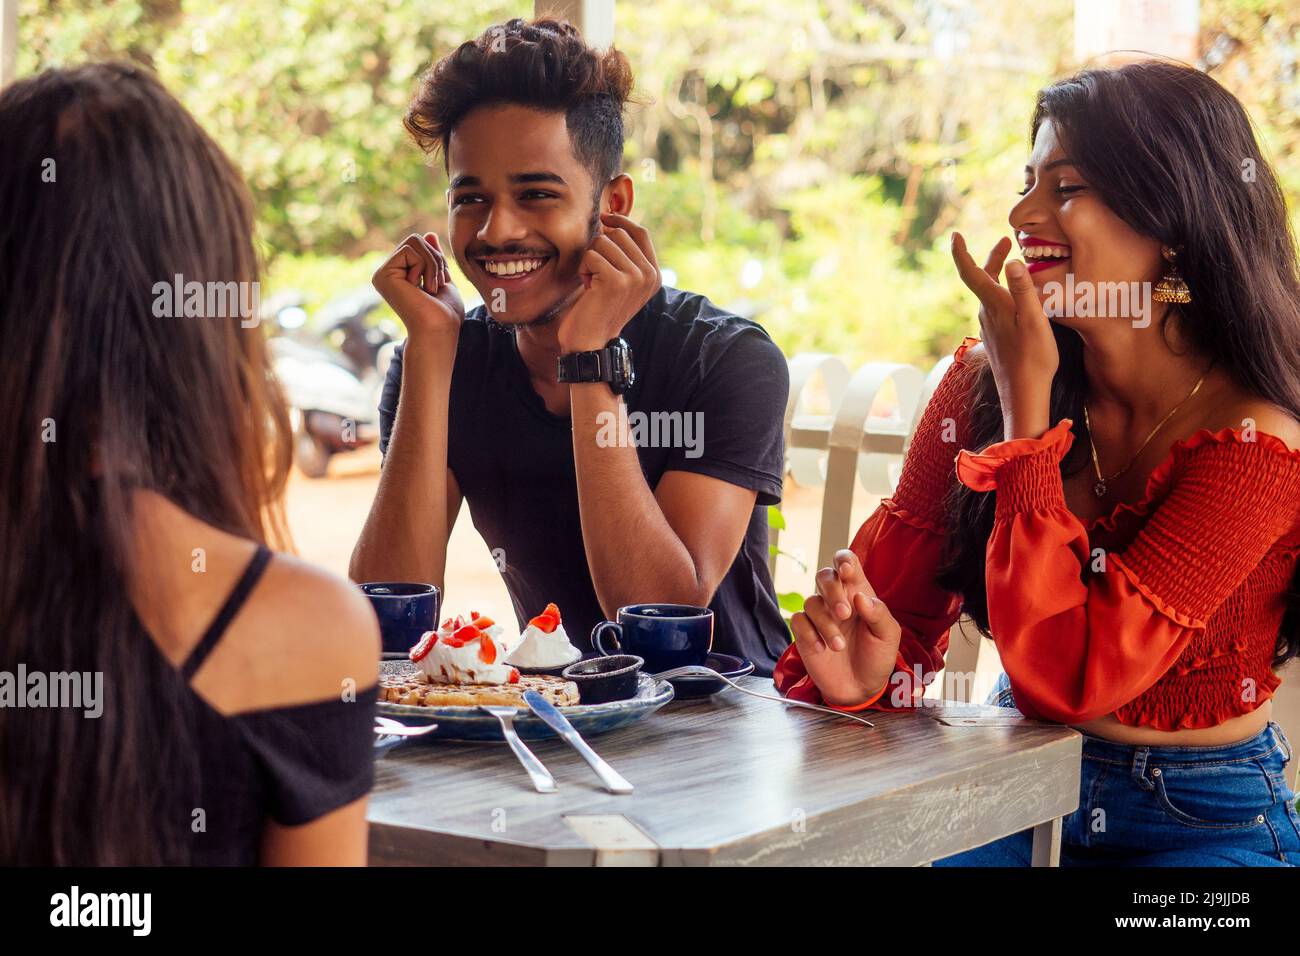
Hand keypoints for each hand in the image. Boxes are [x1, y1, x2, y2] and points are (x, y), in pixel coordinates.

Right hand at [372, 232, 464, 341]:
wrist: (439, 330)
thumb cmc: (445, 313)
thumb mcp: (442, 278)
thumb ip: (433, 257)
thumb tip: (428, 234)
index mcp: (399, 275)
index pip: (420, 245)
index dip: (437, 259)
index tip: (438, 284)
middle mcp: (387, 273)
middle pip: (417, 239)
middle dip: (435, 259)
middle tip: (436, 285)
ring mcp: (382, 274)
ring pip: (414, 241)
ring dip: (432, 264)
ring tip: (429, 288)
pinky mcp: (383, 274)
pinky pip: (411, 249)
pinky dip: (425, 267)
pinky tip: (421, 289)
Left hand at [555, 212, 660, 352]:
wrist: (591, 340)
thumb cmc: (599, 307)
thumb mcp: (620, 279)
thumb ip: (625, 254)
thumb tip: (612, 219)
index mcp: (654, 274)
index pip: (641, 233)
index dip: (621, 221)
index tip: (605, 217)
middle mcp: (649, 275)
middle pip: (618, 234)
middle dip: (600, 248)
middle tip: (596, 273)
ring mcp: (635, 277)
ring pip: (603, 242)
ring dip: (589, 260)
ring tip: (592, 282)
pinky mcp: (616, 281)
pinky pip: (591, 255)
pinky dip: (583, 269)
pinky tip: (588, 288)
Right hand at [789, 550, 902, 707]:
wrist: (860, 688)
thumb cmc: (877, 657)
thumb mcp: (888, 636)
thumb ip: (879, 613)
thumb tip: (860, 596)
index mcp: (858, 592)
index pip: (846, 562)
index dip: (844, 561)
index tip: (847, 572)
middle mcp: (836, 599)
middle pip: (824, 575)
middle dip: (832, 591)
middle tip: (845, 614)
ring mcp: (819, 616)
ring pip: (811, 602)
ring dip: (825, 623)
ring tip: (839, 645)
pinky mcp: (805, 632)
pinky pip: (798, 620)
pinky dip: (809, 633)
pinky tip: (821, 648)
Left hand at [950, 232, 1057, 438]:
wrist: (1023, 394)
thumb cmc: (1033, 359)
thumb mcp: (1034, 321)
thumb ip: (1024, 290)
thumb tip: (1012, 262)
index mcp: (993, 305)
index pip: (971, 273)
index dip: (960, 252)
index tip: (954, 235)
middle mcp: (986, 314)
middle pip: (982, 279)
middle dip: (992, 257)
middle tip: (1007, 240)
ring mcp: (989, 326)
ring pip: (990, 293)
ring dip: (1000, 274)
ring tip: (1017, 263)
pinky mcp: (996, 337)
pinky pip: (997, 307)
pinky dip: (1005, 293)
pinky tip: (1019, 297)